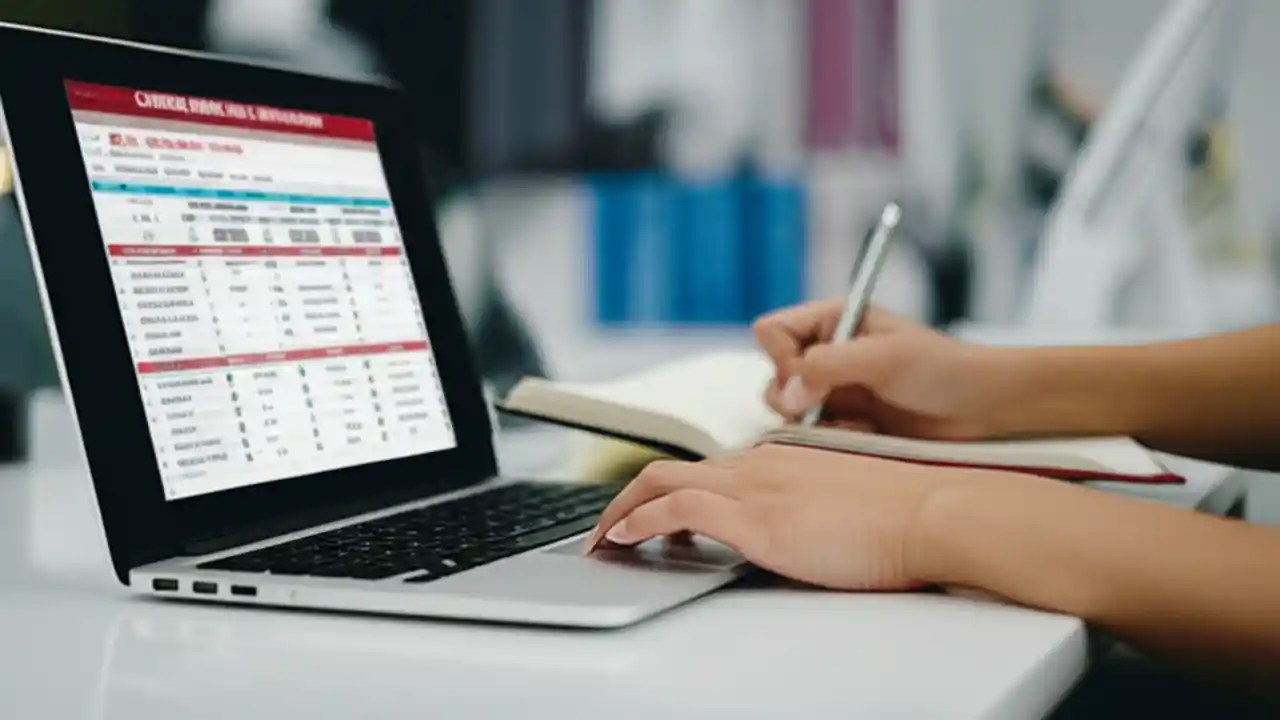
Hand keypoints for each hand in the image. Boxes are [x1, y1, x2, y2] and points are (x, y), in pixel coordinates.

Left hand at [583, 444, 980, 590]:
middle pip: (670, 469)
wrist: (932, 512)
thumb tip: (797, 533)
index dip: (666, 492)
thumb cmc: (904, 515)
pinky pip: (677, 509)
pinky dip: (639, 521)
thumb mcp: (844, 504)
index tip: (647, 515)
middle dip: (626, 498)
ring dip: (621, 511)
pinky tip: (624, 539)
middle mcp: (759, 464)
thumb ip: (809, 509)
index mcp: (780, 459)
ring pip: (662, 481)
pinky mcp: (757, 518)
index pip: (705, 469)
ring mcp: (755, 488)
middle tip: (607, 528)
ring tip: (603, 540)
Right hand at [753, 301, 1004, 439]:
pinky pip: (811, 436)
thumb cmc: (943, 369)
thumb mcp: (885, 358)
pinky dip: (829, 439)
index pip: (771, 331)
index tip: (810, 376)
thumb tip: (788, 391)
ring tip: (853, 424)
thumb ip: (829, 365)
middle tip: (825, 406)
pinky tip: (862, 435)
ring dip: (812, 423)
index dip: (781, 356)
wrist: (983, 408)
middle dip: (793, 397)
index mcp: (832, 321)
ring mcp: (833, 391)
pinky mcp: (844, 423)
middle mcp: (826, 353)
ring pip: (787, 411)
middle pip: (772, 375)